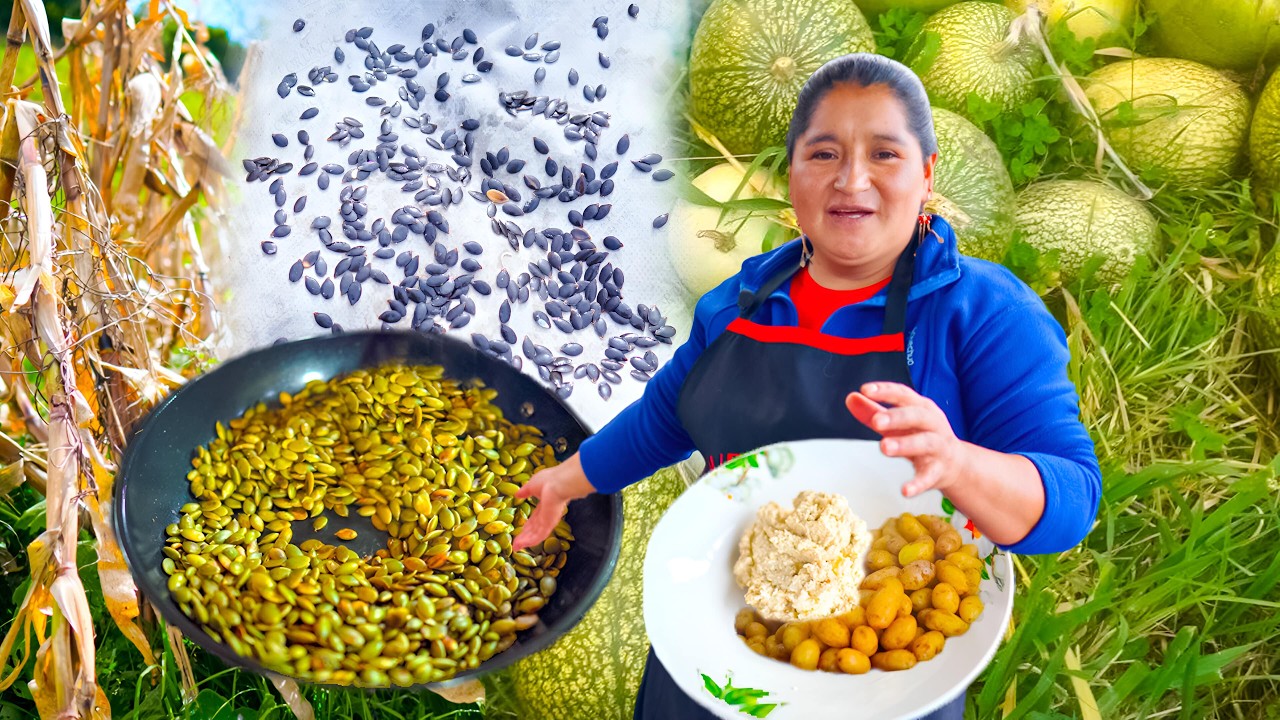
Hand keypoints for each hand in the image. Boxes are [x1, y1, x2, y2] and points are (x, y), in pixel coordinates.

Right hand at [510, 452, 596, 552]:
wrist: (560, 483)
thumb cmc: (548, 480)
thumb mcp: (532, 485)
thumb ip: (525, 492)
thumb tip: (517, 494)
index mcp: (545, 504)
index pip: (535, 518)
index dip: (528, 525)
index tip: (521, 530)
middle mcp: (547, 514)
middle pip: (535, 528)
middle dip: (525, 536)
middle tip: (516, 544)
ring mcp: (549, 520)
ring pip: (536, 534)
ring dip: (525, 541)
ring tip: (516, 548)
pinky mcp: (550, 524)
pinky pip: (539, 536)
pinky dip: (529, 541)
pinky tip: (521, 545)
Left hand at [846, 382, 967, 497]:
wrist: (955, 464)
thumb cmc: (922, 436)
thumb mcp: (898, 422)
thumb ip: (873, 410)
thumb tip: (851, 398)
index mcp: (921, 407)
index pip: (903, 394)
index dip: (885, 391)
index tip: (866, 390)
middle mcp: (932, 424)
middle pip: (916, 416)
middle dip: (896, 417)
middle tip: (876, 421)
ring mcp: (938, 447)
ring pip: (924, 442)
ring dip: (905, 444)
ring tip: (884, 447)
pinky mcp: (938, 471)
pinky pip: (928, 477)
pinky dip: (917, 484)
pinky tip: (905, 490)